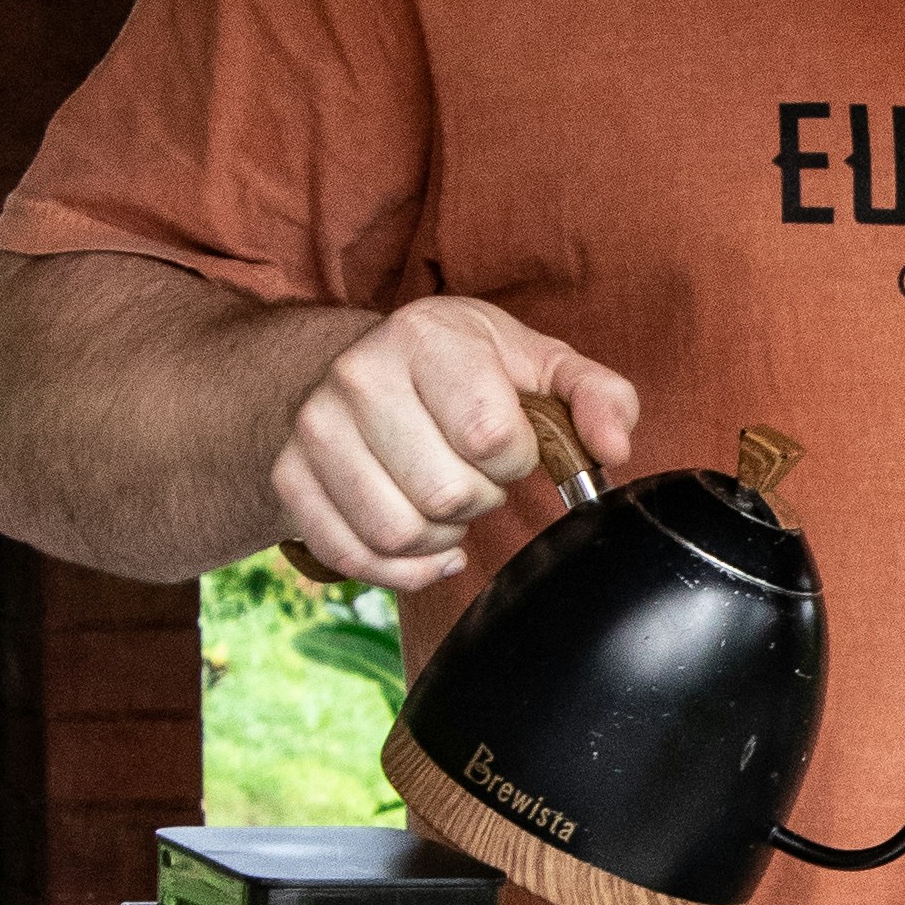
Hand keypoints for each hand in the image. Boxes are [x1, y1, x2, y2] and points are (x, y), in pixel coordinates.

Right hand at [274, 300, 638, 590]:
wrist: (364, 369)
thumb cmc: (465, 371)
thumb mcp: (538, 364)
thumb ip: (597, 397)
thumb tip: (615, 447)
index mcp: (426, 336)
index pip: (489, 436)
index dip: (516, 459)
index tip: (508, 445)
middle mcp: (359, 376)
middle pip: (445, 494)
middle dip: (478, 499)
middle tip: (473, 475)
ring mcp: (315, 429)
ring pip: (398, 533)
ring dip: (439, 535)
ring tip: (444, 502)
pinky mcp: (289, 478)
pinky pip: (355, 558)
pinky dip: (400, 568)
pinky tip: (422, 541)